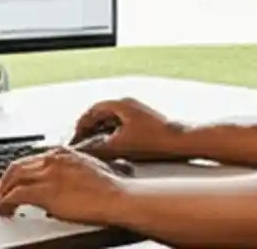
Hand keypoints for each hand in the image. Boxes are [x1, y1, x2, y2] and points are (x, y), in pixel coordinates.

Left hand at [0, 146, 128, 224]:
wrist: (116, 196)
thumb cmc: (110, 187)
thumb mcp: (91, 168)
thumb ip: (74, 170)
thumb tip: (65, 183)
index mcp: (63, 153)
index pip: (32, 158)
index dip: (21, 170)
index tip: (17, 178)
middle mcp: (52, 159)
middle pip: (18, 166)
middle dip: (7, 179)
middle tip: (2, 190)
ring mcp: (47, 174)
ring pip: (13, 179)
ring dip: (4, 192)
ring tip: (2, 202)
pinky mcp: (43, 191)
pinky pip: (15, 195)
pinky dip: (5, 203)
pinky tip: (5, 210)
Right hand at [70, 97, 185, 160]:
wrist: (183, 142)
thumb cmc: (153, 142)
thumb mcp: (119, 147)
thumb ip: (97, 149)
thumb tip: (80, 152)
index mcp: (119, 104)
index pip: (91, 112)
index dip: (80, 128)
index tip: (74, 142)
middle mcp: (128, 104)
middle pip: (100, 115)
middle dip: (89, 131)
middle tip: (81, 145)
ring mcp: (137, 112)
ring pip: (111, 121)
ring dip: (101, 134)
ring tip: (95, 149)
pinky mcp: (145, 122)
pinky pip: (122, 126)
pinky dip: (113, 136)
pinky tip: (113, 150)